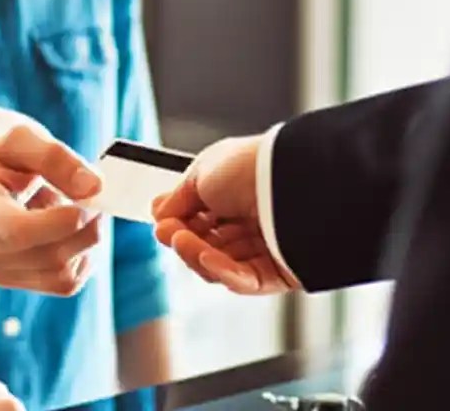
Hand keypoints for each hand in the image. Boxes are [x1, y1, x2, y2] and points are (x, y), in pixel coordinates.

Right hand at [0, 117, 103, 295]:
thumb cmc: (8, 153)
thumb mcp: (24, 136)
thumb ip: (55, 156)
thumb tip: (93, 187)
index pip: (17, 231)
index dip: (61, 222)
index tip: (92, 199)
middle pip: (49, 256)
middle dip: (85, 226)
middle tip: (94, 195)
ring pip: (63, 273)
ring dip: (84, 239)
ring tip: (70, 207)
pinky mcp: (20, 284)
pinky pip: (67, 282)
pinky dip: (82, 255)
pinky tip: (69, 229)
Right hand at [151, 134, 299, 294]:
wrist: (290, 179)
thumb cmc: (250, 168)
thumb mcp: (200, 173)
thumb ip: (176, 198)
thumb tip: (159, 213)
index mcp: (239, 197)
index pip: (202, 222)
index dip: (179, 224)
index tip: (162, 221)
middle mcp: (253, 223)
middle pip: (206, 248)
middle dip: (183, 242)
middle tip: (169, 234)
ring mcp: (266, 250)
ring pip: (219, 269)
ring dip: (196, 256)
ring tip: (182, 241)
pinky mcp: (280, 274)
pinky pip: (244, 281)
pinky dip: (221, 271)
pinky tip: (205, 256)